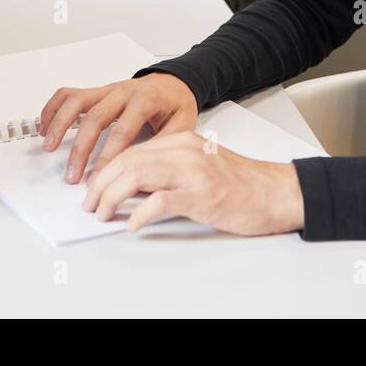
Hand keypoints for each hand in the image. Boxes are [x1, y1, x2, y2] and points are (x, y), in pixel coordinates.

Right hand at [40, 72, 198, 183]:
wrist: (175, 83)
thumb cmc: (177, 106)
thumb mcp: (182, 127)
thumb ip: (162, 147)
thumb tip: (141, 173)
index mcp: (146, 100)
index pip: (122, 131)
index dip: (108, 157)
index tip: (98, 178)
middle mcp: (123, 92)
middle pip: (95, 118)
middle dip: (81, 149)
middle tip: (72, 175)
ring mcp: (108, 90)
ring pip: (77, 101)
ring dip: (59, 123)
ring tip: (49, 146)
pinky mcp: (98, 91)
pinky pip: (70, 94)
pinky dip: (54, 108)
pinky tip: (45, 126)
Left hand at [83, 132, 306, 236]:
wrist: (276, 193)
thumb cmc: (241, 184)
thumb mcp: (198, 168)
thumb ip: (166, 173)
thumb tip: (130, 189)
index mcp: (182, 140)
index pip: (131, 150)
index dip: (105, 170)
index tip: (92, 187)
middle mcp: (185, 150)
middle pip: (128, 161)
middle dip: (100, 184)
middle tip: (89, 204)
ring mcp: (194, 171)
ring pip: (136, 176)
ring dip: (111, 197)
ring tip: (102, 213)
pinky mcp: (202, 195)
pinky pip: (159, 201)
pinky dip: (139, 214)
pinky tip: (132, 224)